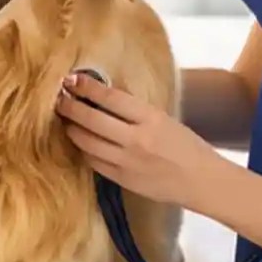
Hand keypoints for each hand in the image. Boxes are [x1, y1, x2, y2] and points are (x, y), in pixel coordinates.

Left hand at [55, 72, 228, 208]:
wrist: (201, 181)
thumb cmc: (187, 145)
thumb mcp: (164, 118)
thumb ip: (135, 110)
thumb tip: (104, 94)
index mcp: (150, 119)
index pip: (110, 98)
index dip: (87, 87)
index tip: (72, 79)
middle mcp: (136, 140)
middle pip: (91, 120)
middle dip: (70, 107)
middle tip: (59, 98)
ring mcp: (127, 162)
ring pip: (87, 142)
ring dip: (71, 128)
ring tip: (64, 119)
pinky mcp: (122, 180)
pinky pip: (93, 162)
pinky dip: (83, 149)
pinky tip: (79, 140)